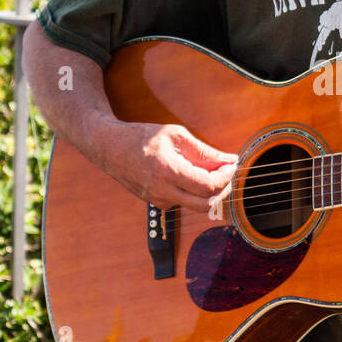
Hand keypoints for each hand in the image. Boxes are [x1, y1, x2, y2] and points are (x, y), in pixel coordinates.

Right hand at [99, 121, 237, 212]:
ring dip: (210, 193)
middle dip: (223, 190)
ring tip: (214, 172)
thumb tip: (229, 160)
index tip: (232, 165)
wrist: (110, 148)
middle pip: (206, 204)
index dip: (226, 177)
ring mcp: (158, 200)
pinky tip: (195, 176)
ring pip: (196, 206)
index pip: (208, 186)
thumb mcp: (175, 135)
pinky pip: (184, 202)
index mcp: (168, 171)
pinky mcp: (156, 204)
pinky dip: (195, 193)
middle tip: (228, 173)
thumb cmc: (142, 137)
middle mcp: (162, 191)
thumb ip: (204, 151)